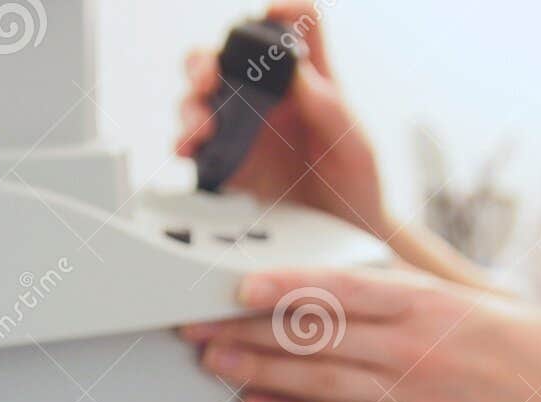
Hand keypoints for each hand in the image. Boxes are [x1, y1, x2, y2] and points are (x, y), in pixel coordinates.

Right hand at [175, 2, 387, 235]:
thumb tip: (298, 73)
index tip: (271, 16)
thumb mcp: (356, 146)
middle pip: (228, 56)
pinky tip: (189, 150)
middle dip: (208, 61)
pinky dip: (184, 144)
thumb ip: (331, 109)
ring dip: (191, 105)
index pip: (298, 25)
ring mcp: (245, 131)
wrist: (346, 240)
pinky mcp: (227, 165)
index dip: (284, 12)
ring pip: (201, 98)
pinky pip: (195, 147)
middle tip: (209, 80)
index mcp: (310, 81)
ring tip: (200, 129)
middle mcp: (271, 99)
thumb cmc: (356, 188)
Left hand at [180, 268, 540, 401]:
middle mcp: (418, 348)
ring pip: (322, 382)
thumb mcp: (468, 297)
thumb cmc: (530, 344)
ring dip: (260, 374)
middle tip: (200, 327)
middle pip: (316, 337)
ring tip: (216, 365)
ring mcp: (417, 397)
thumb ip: (404, 296)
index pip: (340, 290)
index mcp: (429, 303)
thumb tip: (335, 289)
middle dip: (248, 332)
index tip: (238, 288)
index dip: (283, 289)